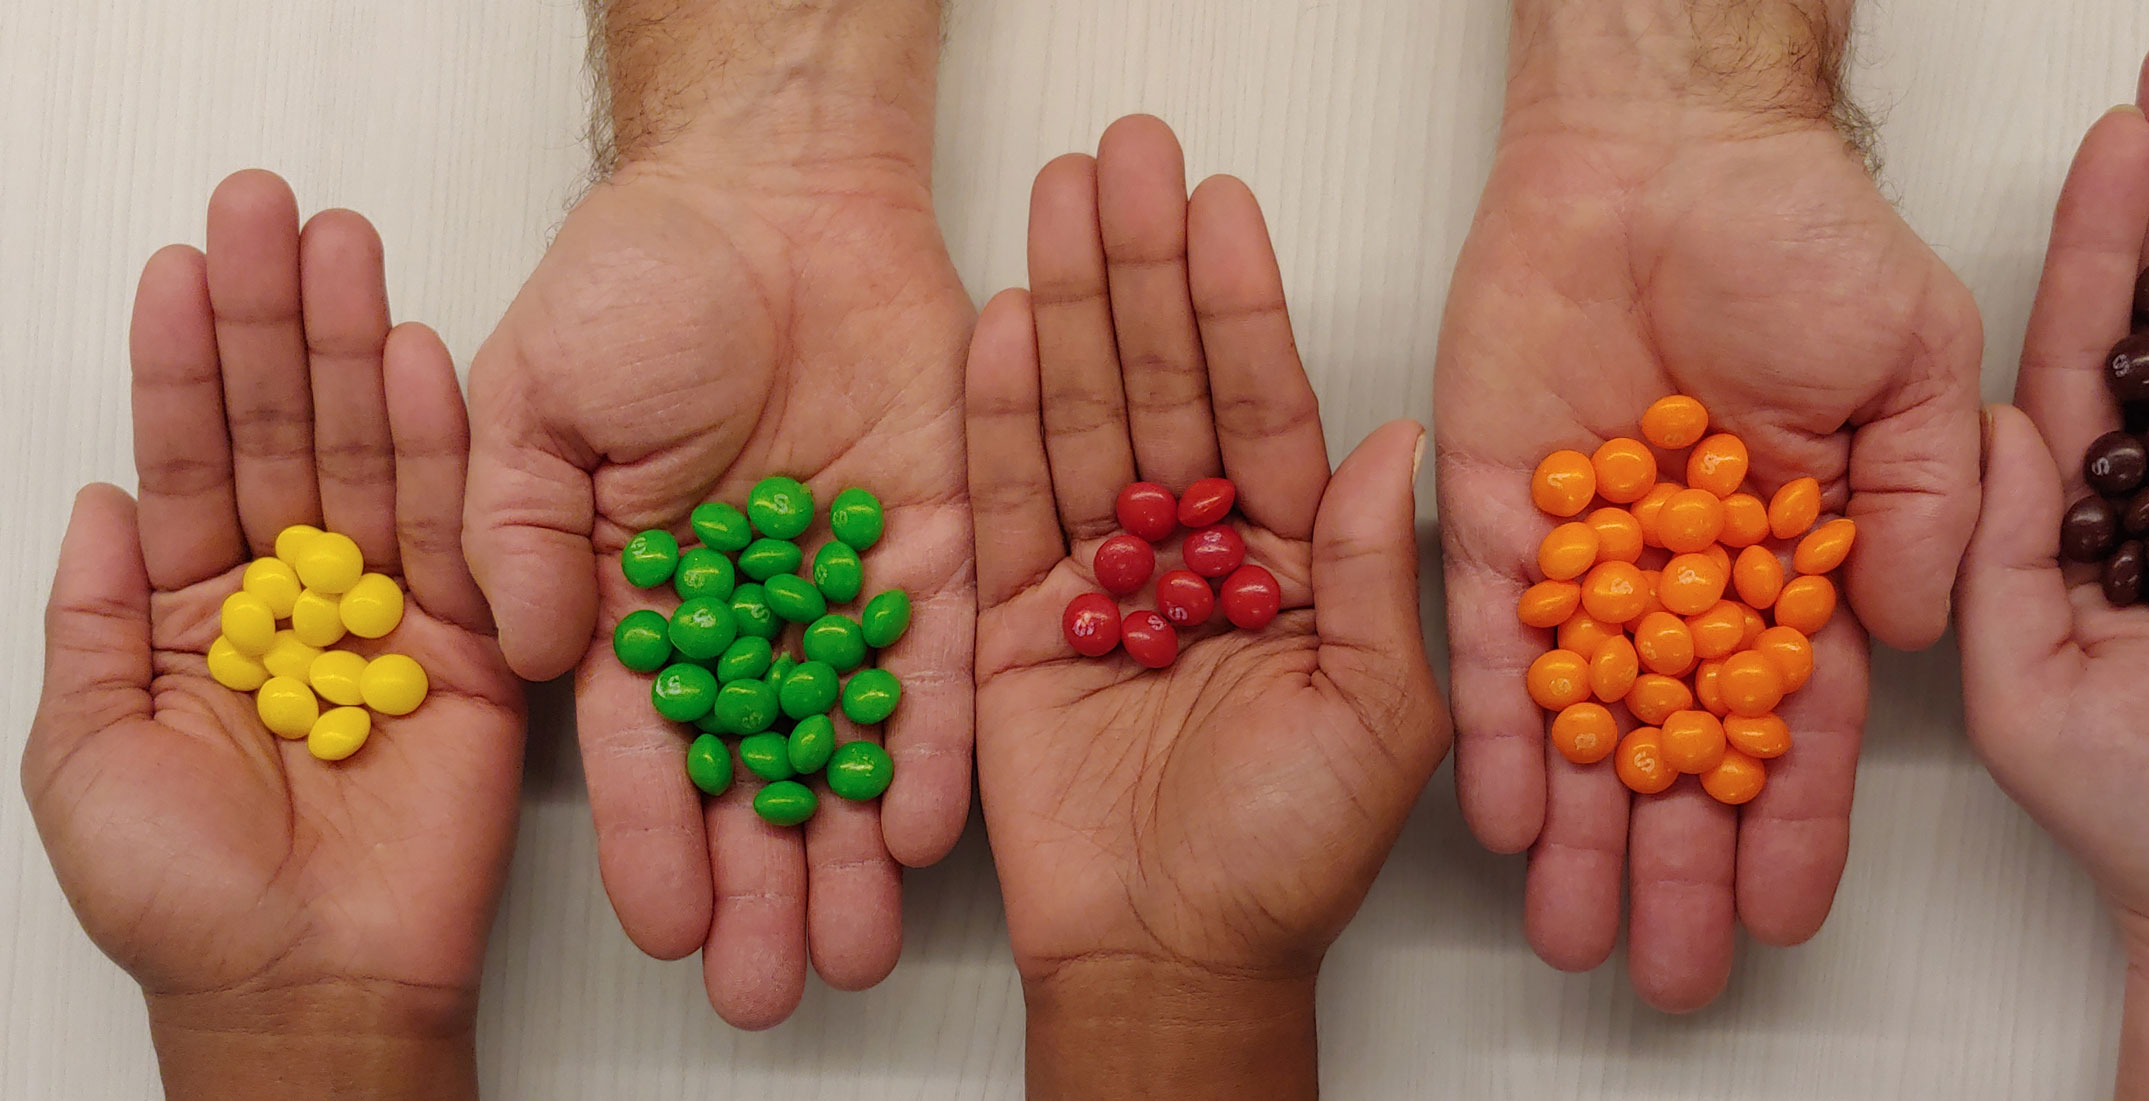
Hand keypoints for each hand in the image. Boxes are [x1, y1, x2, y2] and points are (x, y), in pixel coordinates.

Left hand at [21, 171, 522, 1097]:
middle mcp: (293, 597)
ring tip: (344, 246)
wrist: (307, 982)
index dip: (182, 364)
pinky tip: (420, 357)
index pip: (187, 461)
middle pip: (280, 434)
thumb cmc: (181, 895)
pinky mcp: (472, 649)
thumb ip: (94, 621)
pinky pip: (456, 535)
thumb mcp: (81, 751)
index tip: (185, 266)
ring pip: (366, 458)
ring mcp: (384, 615)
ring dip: (354, 349)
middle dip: (274, 320)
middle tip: (273, 211)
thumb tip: (103, 498)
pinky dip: (441, 447)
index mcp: (194, 615)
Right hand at [461, 3, 973, 1024]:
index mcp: (641, 602)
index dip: (651, 838)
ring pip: (847, 746)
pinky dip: (932, 746)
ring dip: (848, 854)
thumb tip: (539, 653)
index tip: (666, 930)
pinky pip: (938, 664)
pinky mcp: (936, 551)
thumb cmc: (639, 282)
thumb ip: (524, 525)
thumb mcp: (536, 396)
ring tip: (849, 960)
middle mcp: (748, 620)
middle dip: (759, 885)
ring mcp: (844, 593)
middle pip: (753, 774)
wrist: (774, 198)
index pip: (644, 744)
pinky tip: (926, 834)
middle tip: (768, 994)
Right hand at [964, 117, 1445, 1097]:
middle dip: (1145, 271)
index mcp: (1295, 564)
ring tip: (1058, 201)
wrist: (1170, 960)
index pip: (1265, 407)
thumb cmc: (1289, 859)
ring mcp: (1101, 582)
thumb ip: (1379, 578)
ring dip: (1072, 309)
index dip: (1239, 305)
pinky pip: (1005, 503)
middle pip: (1166, 389)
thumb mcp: (1380, 718)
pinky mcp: (1011, 623)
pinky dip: (999, 415)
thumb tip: (1396, 441)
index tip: (1222, 203)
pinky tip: (1004, 320)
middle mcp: (1197, 555)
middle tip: (1125, 159)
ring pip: (1084, 421)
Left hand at [1435, 1, 1982, 1007]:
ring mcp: (1590, 557)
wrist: (1664, 149)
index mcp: (1797, 563)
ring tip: (1577, 940)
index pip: (1799, 722)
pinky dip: (1495, 725)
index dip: (1794, 822)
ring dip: (1583, 833)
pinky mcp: (1497, 514)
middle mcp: (1688, 581)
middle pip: (1685, 751)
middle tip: (1667, 973)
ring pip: (1585, 721)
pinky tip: (1503, 819)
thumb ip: (1920, 503)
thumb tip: (1903, 640)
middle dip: (1679, 865)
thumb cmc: (1800, 236)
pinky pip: (1488, 637)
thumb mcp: (1910, 364)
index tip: (1783, 917)